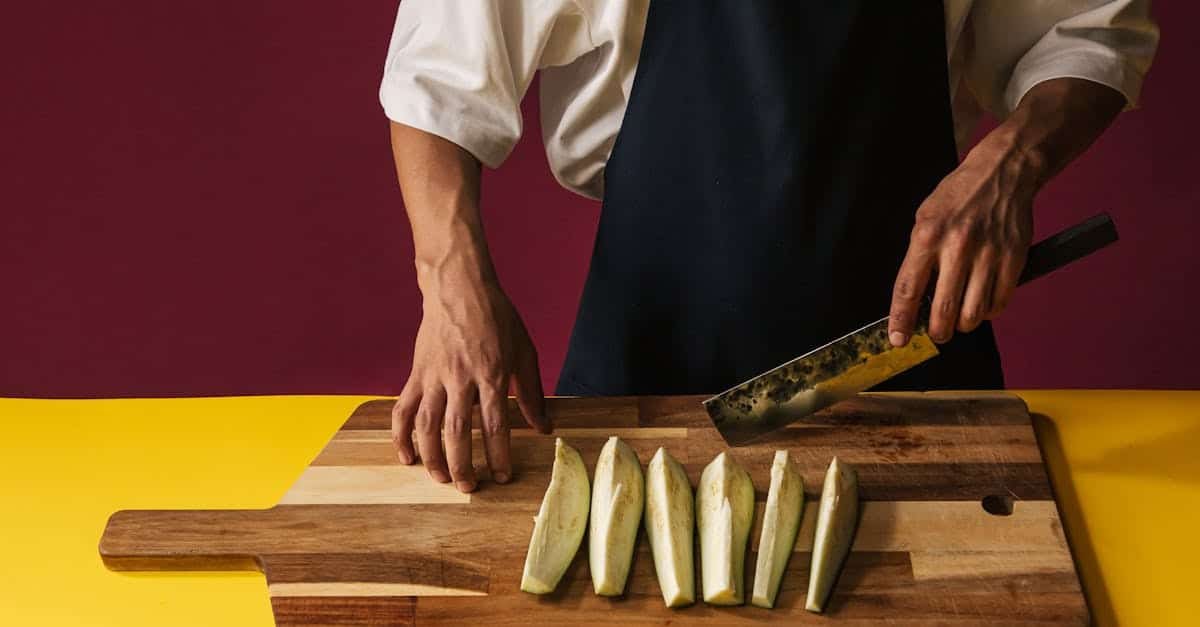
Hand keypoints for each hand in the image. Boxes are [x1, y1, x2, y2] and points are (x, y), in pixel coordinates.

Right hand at [392, 272, 549, 492]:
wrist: (459, 287)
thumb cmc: (497, 317)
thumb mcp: (524, 350)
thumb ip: (533, 392)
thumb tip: (543, 427)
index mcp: (492, 372)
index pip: (494, 423)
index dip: (498, 454)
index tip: (502, 476)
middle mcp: (461, 377)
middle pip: (457, 430)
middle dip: (462, 464)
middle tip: (469, 487)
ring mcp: (434, 375)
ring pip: (427, 424)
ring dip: (432, 456)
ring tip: (441, 478)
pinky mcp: (416, 373)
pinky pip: (403, 408)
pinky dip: (400, 435)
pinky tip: (406, 456)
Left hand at [888, 130, 1040, 346]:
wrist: (1002, 172)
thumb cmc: (959, 196)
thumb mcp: (925, 217)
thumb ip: (919, 255)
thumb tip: (913, 298)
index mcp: (928, 235)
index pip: (908, 288)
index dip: (901, 319)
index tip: (897, 339)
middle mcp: (957, 246)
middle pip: (943, 310)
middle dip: (936, 332)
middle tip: (935, 334)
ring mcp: (988, 254)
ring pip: (973, 313)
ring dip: (963, 325)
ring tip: (959, 318)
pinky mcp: (1014, 258)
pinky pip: (999, 302)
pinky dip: (989, 311)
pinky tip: (982, 302)